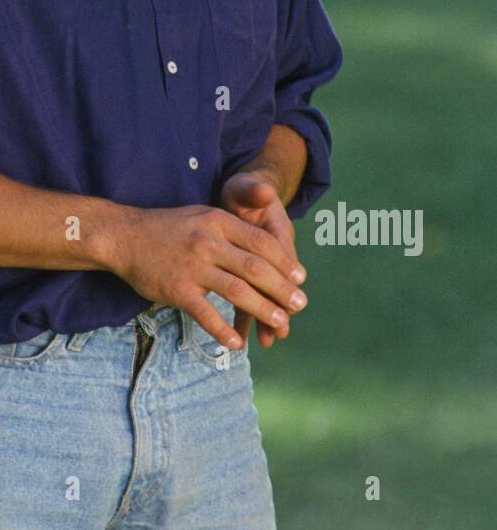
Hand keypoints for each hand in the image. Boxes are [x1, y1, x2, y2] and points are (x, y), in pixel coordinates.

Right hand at [106, 201, 305, 351]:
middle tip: (300, 305)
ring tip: (280, 323)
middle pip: (256, 268)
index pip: (262, 243)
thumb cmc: (169, 228)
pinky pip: (206, 314)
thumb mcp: (203, 215)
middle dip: (282, 289)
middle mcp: (208, 242)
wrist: (124, 236)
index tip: (300, 278)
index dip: (285, 262)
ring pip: (237, 292)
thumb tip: (267, 250)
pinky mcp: (176, 290)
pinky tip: (237, 344)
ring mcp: (192, 266)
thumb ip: (233, 230)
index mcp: (218, 221)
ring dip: (263, 310)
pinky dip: (223, 331)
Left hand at [218, 170, 305, 349]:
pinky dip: (245, 316)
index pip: (283, 259)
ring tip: (268, 341)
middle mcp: (272, 254)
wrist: (241, 195)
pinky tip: (241, 338)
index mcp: (277, 233)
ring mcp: (258, 266)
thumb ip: (256, 192)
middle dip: (278, 306)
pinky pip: (247, 297)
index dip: (285, 279)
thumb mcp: (249, 188)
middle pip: (277, 283)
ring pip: (263, 295)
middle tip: (281, 329)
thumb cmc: (247, 192)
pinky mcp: (244, 273)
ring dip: (266, 317)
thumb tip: (265, 192)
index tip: (289, 299)